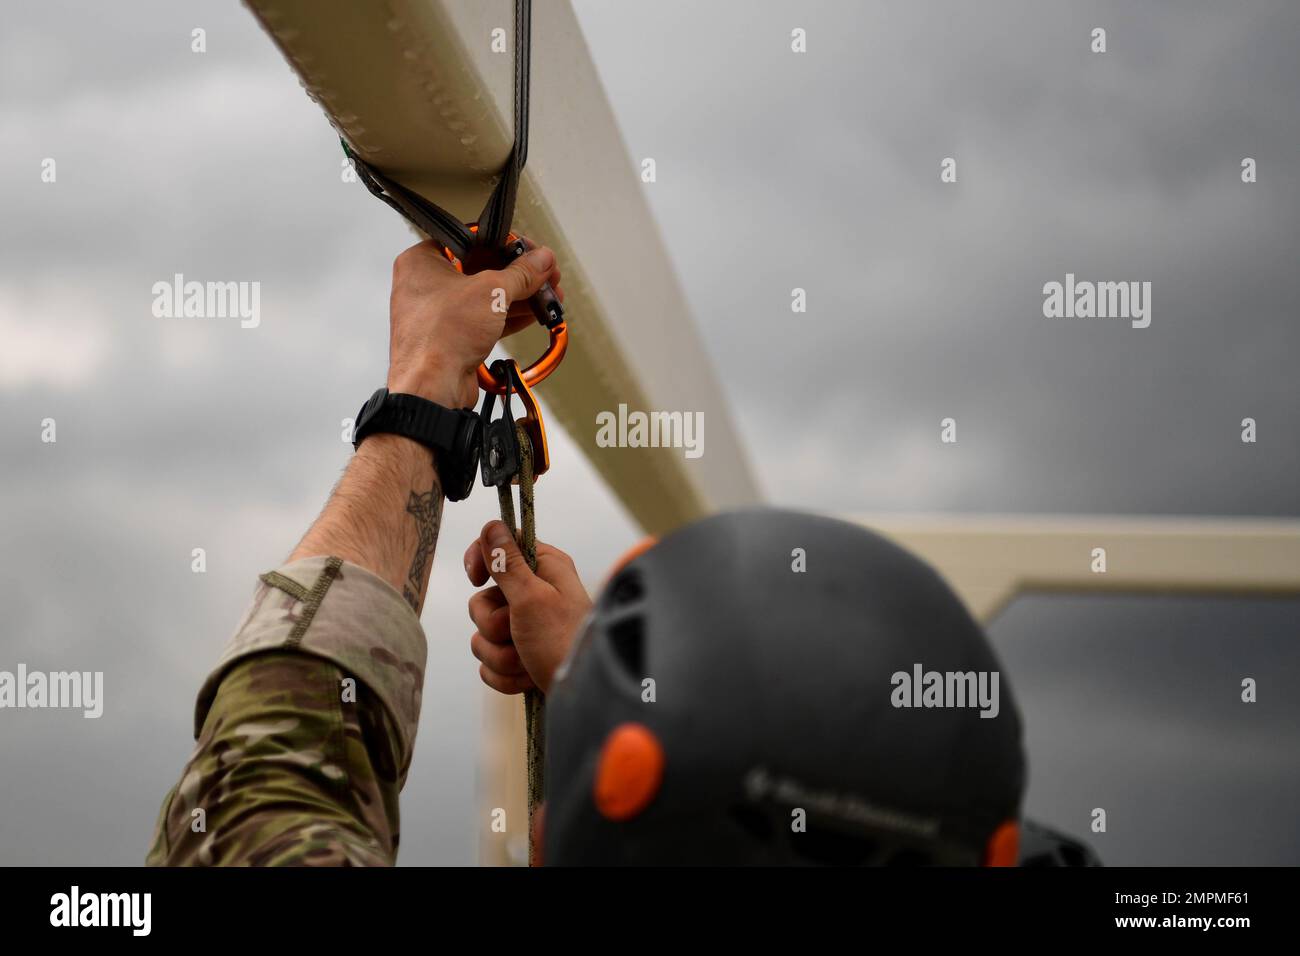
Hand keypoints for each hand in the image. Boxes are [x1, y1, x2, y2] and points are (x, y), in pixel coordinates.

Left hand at [386, 238, 563, 408]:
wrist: (432, 388)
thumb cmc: (440, 338)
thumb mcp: (491, 292)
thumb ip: (521, 273)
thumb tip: (541, 259)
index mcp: (422, 261)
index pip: (472, 240)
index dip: (506, 244)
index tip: (532, 252)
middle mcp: (426, 284)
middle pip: (482, 268)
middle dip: (519, 274)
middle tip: (546, 275)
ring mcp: (438, 313)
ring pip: (485, 296)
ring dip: (519, 296)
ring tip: (548, 296)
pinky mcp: (451, 337)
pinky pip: (483, 318)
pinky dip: (508, 316)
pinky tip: (534, 314)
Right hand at [464, 521, 591, 694]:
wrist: (586, 697)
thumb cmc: (565, 642)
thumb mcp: (532, 598)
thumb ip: (507, 564)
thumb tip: (492, 525)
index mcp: (544, 569)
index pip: (501, 546)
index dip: (482, 560)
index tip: (477, 579)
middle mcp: (535, 594)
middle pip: (482, 601)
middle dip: (494, 626)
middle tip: (521, 633)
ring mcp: (527, 628)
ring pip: (483, 637)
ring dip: (502, 656)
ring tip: (528, 662)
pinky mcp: (521, 657)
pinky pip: (490, 664)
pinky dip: (506, 675)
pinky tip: (528, 678)